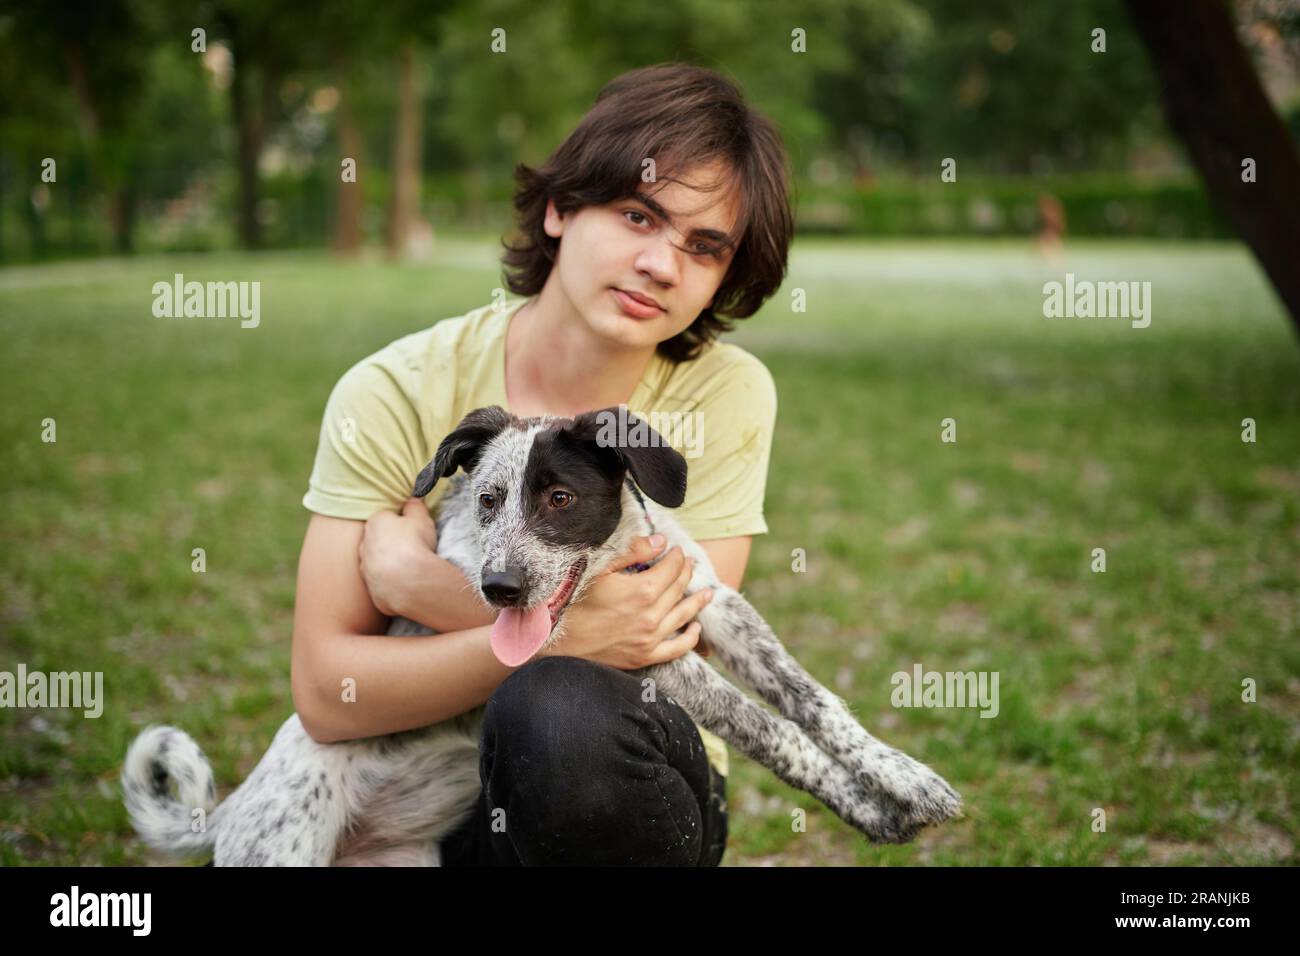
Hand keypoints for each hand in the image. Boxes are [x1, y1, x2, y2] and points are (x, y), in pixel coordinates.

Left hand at [359, 497, 437, 616]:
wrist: (407, 581)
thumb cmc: (414, 545)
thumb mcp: (421, 518)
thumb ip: (415, 507)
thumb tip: (413, 499)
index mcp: (376, 522)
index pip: (385, 518)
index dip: (400, 522)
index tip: (412, 529)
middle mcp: (365, 544)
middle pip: (377, 540)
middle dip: (391, 542)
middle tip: (411, 548)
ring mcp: (365, 568)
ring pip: (376, 561)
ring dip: (389, 563)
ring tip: (409, 568)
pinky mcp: (370, 588)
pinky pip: (380, 582)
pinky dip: (390, 582)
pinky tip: (405, 583)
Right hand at [550, 534, 715, 669]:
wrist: (554, 639)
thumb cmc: (572, 600)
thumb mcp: (598, 567)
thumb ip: (632, 552)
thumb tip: (660, 541)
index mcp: (642, 591)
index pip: (671, 568)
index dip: (676, 556)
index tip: (675, 549)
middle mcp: (651, 616)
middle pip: (679, 588)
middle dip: (686, 572)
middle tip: (689, 563)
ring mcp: (649, 639)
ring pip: (684, 615)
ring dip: (697, 601)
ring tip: (707, 592)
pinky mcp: (644, 656)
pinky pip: (677, 648)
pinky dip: (691, 638)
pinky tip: (695, 628)